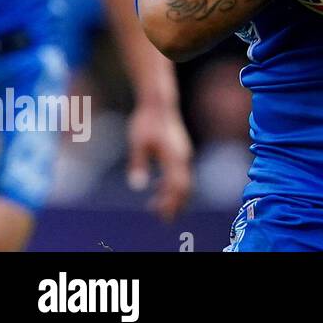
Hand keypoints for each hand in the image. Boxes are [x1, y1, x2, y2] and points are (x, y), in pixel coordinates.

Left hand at [125, 100, 192, 221]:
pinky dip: (173, 185)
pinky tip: (158, 187)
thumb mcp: (138, 143)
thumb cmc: (146, 122)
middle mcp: (183, 157)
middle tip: (164, 218)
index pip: (177, 186)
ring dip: (173, 195)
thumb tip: (138, 186)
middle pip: (184, 187)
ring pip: (184, 181)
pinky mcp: (180, 151)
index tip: (162, 215)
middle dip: (176, 204)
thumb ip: (138, 164)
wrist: (159, 103)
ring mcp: (183, 154)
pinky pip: (181, 173)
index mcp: (174, 157)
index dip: (172, 202)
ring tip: (156, 206)